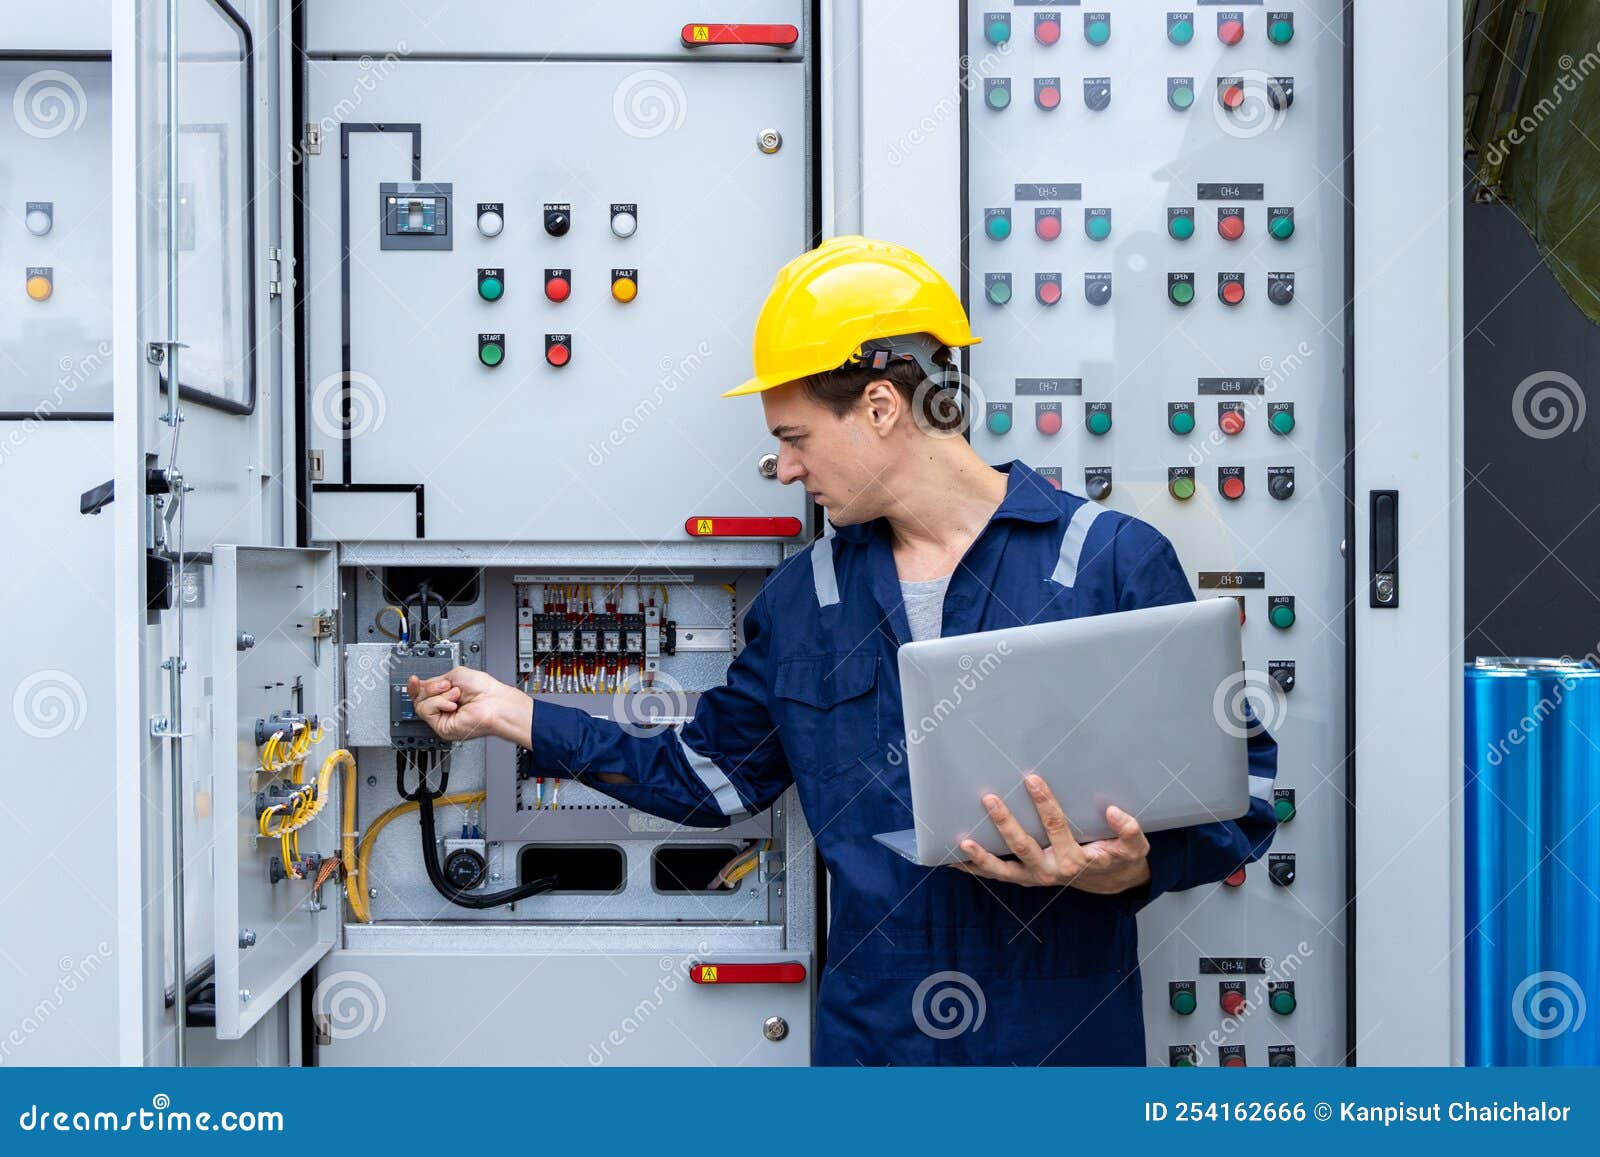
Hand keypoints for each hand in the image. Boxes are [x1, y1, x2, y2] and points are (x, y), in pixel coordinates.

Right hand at [406, 666, 531, 745]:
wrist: (494, 702)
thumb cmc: (484, 690)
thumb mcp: (455, 675)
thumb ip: (435, 680)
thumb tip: (420, 684)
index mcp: (447, 696)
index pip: (423, 693)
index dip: (415, 686)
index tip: (414, 679)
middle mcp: (443, 708)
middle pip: (419, 698)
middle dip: (432, 687)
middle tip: (447, 685)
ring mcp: (442, 719)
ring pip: (420, 704)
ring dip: (438, 695)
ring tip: (456, 694)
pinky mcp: (442, 728)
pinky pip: (426, 711)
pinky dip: (439, 703)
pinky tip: (453, 704)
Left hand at [952, 774, 1151, 893]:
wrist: (1109, 881)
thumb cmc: (1118, 857)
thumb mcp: (1135, 847)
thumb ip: (1129, 831)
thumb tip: (1114, 812)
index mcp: (1076, 860)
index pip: (1057, 827)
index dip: (1045, 804)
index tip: (1032, 779)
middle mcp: (1051, 871)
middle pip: (1024, 846)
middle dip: (1005, 823)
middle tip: (989, 798)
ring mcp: (1034, 877)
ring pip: (1003, 869)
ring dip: (982, 856)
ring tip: (963, 841)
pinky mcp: (1023, 878)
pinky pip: (996, 876)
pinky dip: (974, 868)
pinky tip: (952, 857)